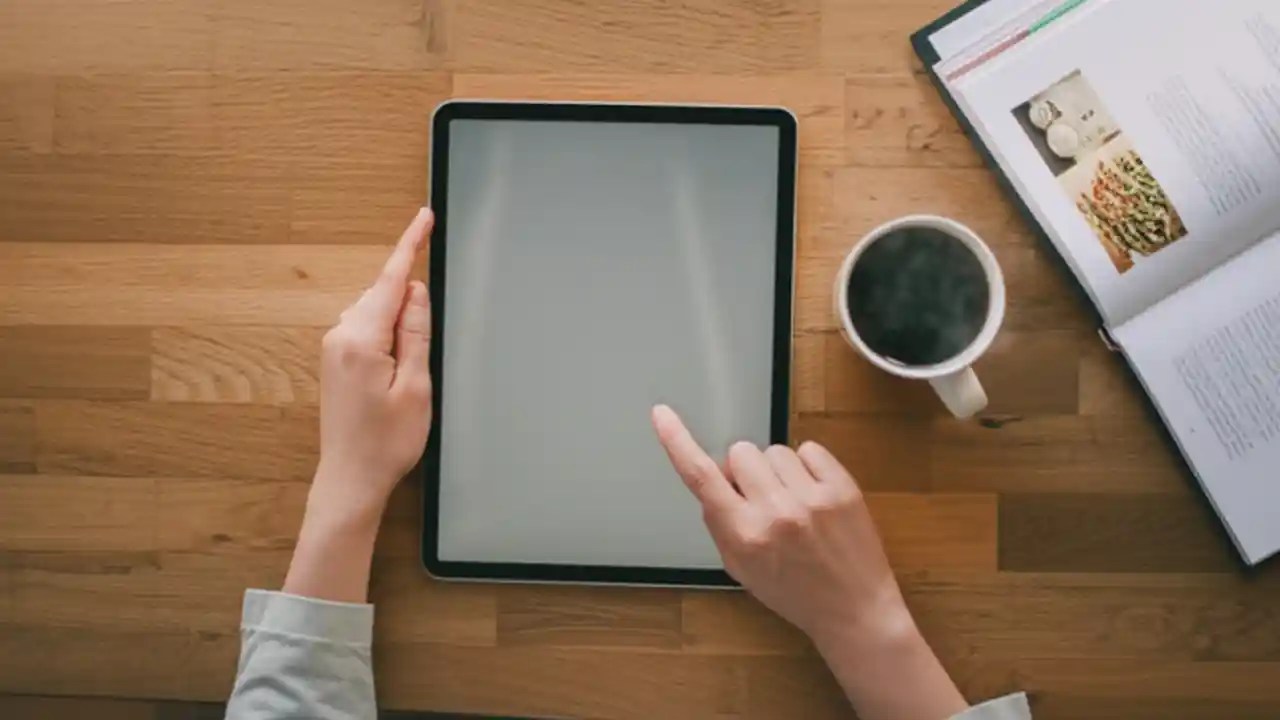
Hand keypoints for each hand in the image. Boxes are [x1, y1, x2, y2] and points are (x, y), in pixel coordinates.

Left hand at [316, 207, 434, 515]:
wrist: (350, 479)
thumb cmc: (388, 441)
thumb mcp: (416, 384)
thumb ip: (416, 332)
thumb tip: (417, 291)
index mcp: (362, 339)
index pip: (392, 279)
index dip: (411, 245)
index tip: (424, 218)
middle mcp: (340, 337)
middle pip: (385, 296)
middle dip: (412, 304)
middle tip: (425, 357)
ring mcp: (333, 349)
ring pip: (376, 314)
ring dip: (400, 326)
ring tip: (411, 377)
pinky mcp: (334, 362)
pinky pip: (365, 331)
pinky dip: (387, 336)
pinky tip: (398, 370)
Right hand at [651, 404, 966, 719]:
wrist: (854, 610)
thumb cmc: (793, 592)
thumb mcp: (741, 569)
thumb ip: (720, 524)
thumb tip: (715, 483)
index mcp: (744, 535)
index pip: (701, 477)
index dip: (677, 442)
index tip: (661, 413)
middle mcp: (774, 512)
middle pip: (741, 452)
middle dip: (745, 471)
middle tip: (761, 499)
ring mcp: (811, 498)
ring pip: (775, 450)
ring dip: (778, 471)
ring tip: (794, 503)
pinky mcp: (842, 488)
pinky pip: (810, 449)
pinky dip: (808, 467)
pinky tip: (814, 495)